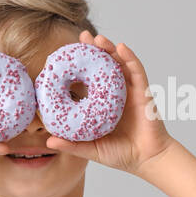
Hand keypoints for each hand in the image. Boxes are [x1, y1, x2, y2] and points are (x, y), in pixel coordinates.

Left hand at [42, 31, 177, 175]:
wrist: (147, 160)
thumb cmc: (121, 154)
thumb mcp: (90, 149)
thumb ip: (71, 145)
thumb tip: (48, 140)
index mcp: (102, 104)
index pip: (90, 80)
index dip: (80, 67)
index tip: (66, 56)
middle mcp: (116, 94)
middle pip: (105, 66)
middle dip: (94, 50)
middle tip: (82, 37)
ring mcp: (130, 92)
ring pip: (120, 64)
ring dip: (109, 49)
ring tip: (97, 38)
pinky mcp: (143, 93)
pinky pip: (137, 71)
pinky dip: (129, 58)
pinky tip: (121, 48)